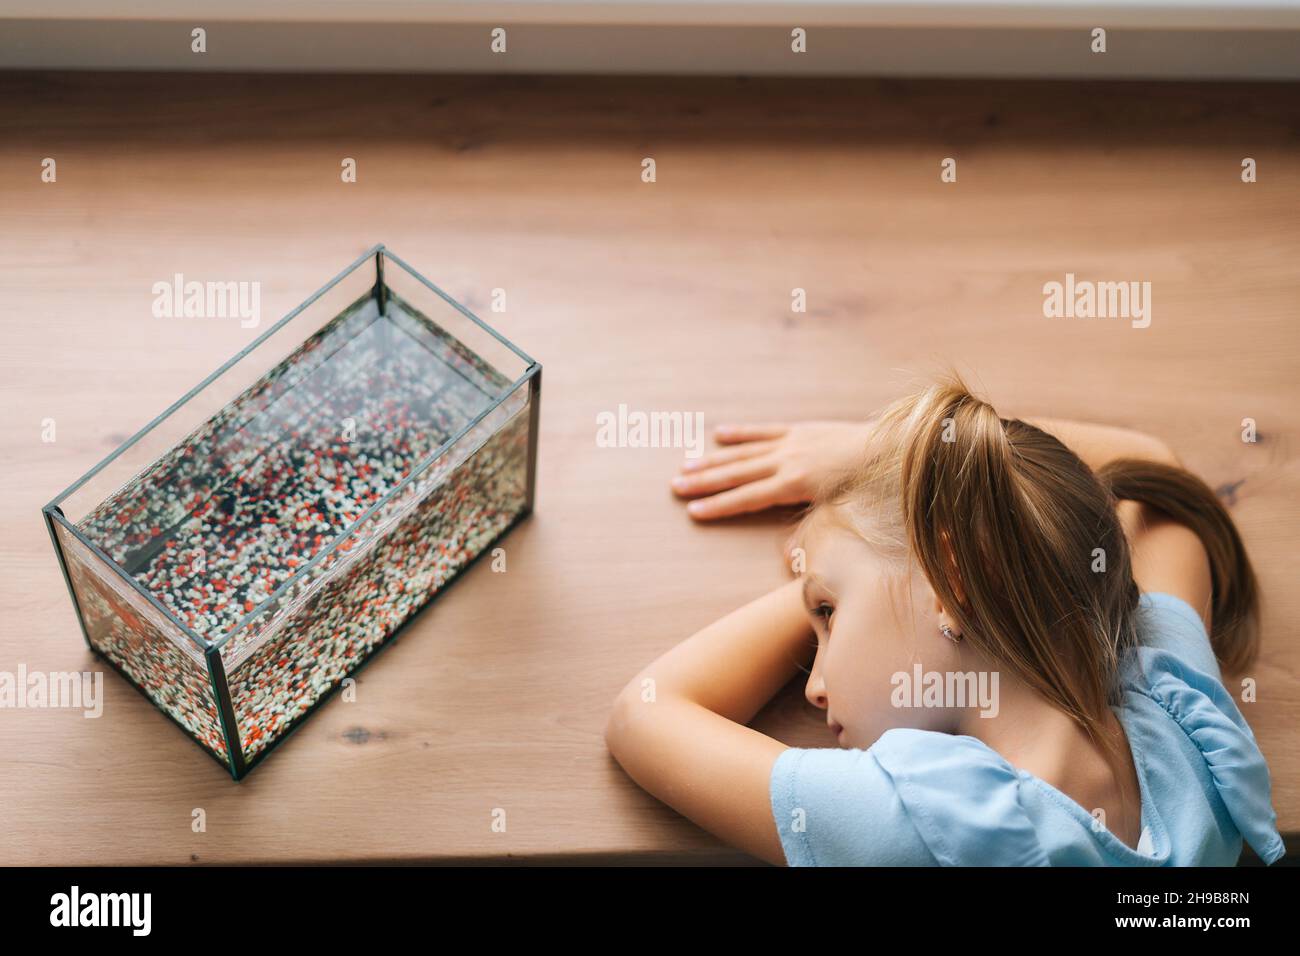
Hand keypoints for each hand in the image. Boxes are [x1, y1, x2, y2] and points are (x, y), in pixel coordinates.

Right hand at [670, 420, 875, 519]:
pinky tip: (719, 435)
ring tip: (685, 464)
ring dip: (713, 460)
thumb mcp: (841, 514)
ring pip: (743, 453)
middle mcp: (786, 461)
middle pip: (736, 474)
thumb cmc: (868, 485)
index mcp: (794, 484)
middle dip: (704, 482)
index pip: (747, 498)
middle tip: (675, 486)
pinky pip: (764, 432)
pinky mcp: (799, 431)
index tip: (693, 512)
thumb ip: (811, 532)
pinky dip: (741, 434)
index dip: (719, 506)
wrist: (890, 447)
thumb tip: (785, 557)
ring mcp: (790, 443)